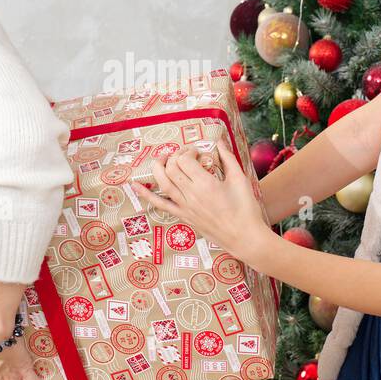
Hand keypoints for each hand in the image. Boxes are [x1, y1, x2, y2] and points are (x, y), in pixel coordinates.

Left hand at [130, 135, 268, 260]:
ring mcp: (184, 207)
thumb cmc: (245, 208)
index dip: (188, 151)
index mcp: (205, 184)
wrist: (244, 237)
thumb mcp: (240, 179)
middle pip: (172, 168)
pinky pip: (160, 205)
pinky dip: (145, 195)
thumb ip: (228, 158)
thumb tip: (219, 142)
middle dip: (175, 156)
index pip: (185, 160)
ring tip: (162, 159)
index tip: (198, 152)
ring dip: (159, 167)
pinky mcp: (183, 216)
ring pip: (162, 183)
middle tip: (185, 154)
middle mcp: (191, 195)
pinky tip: (134, 186)